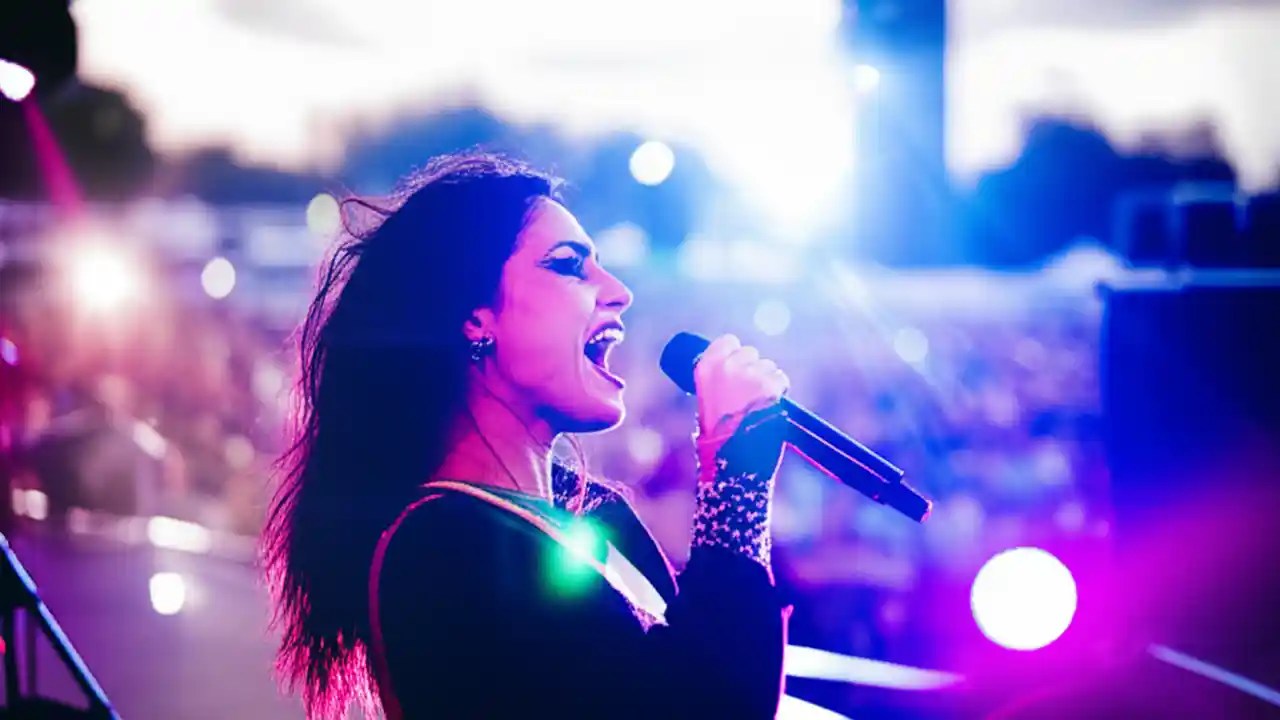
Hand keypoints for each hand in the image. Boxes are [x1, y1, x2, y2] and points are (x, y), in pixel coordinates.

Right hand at [693, 334, 789, 448]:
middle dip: (753, 369)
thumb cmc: (720, 436)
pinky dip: (779, 390)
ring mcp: (748, 374)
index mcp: (705, 368)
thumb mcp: (707, 402)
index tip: (739, 367)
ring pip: (767, 366)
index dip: (736, 353)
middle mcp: (726, 366)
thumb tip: (736, 369)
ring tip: (758, 405)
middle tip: (749, 394)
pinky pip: (780, 378)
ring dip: (767, 381)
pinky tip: (771, 406)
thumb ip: (718, 380)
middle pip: (750, 353)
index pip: (728, 342)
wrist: (734, 458)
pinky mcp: (769, 384)